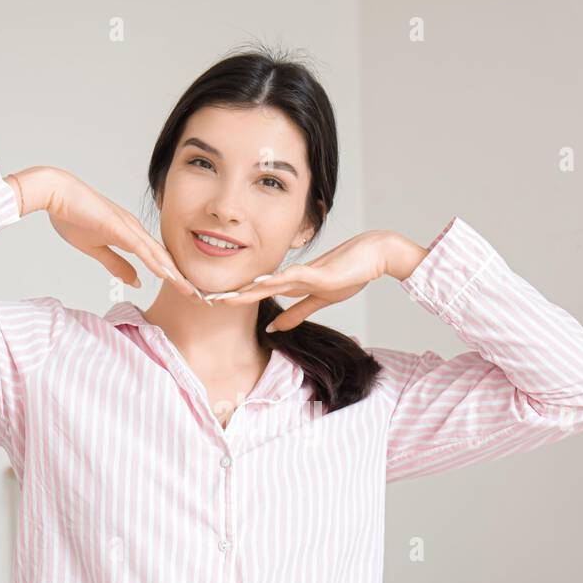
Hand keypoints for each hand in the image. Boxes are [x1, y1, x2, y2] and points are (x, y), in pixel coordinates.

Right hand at [13, 167, 197, 295]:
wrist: (55, 192)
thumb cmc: (72, 216)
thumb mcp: (96, 249)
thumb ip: (117, 265)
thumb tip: (137, 281)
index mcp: (131, 236)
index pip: (158, 260)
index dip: (174, 277)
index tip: (187, 293)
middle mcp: (135, 230)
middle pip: (164, 258)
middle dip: (182, 279)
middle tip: (200, 297)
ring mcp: (128, 227)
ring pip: (156, 254)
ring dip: (174, 273)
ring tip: (190, 290)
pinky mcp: (117, 226)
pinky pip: (139, 247)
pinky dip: (154, 261)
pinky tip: (166, 273)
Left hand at [211, 230, 400, 331]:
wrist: (373, 255)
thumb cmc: (349, 273)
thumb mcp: (320, 300)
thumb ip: (297, 313)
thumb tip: (273, 327)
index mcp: (292, 284)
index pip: (259, 293)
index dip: (238, 298)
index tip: (217, 303)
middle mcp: (292, 277)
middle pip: (257, 287)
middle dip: (234, 294)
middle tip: (209, 300)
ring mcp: (304, 274)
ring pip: (269, 282)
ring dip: (247, 289)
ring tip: (226, 295)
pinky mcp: (318, 273)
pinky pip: (293, 276)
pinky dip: (275, 280)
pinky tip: (260, 283)